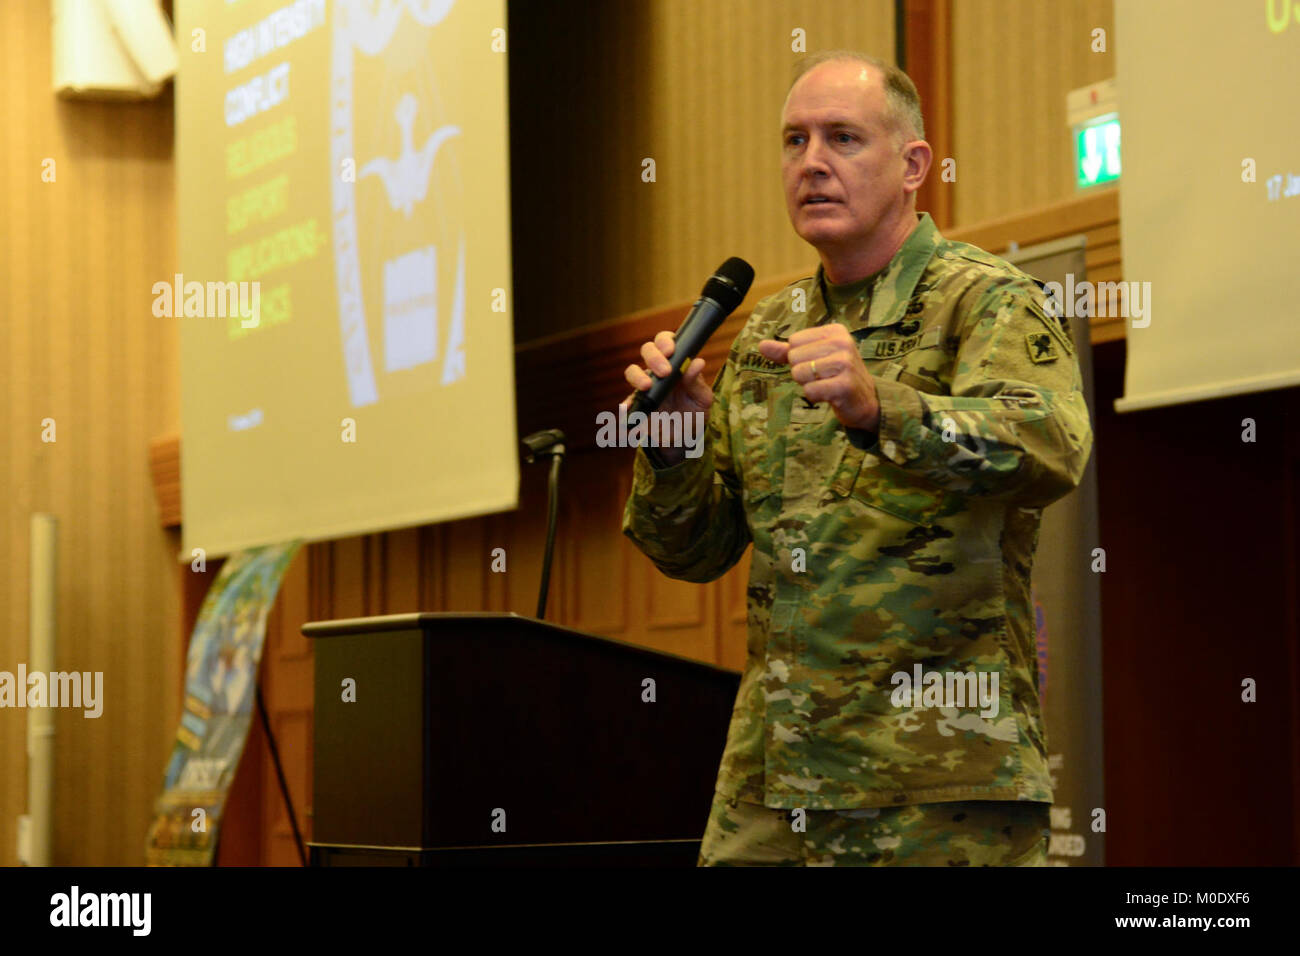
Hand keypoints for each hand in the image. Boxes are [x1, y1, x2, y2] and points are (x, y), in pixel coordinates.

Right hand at [622, 331, 712, 465]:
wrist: (685, 436)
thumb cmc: (694, 411)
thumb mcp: (702, 399)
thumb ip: (697, 382)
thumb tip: (698, 362)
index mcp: (675, 362)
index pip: (666, 342)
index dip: (665, 342)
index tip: (671, 351)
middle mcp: (657, 370)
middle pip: (647, 351)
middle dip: (653, 357)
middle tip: (664, 372)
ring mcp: (645, 386)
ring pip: (632, 371)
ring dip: (638, 376)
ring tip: (647, 387)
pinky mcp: (637, 404)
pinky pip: (627, 401)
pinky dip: (627, 403)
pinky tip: (629, 408)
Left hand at [757, 323, 879, 430]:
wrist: (866, 401)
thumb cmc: (835, 375)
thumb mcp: (813, 357)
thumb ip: (786, 351)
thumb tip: (761, 345)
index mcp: (835, 331)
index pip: (793, 341)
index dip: (800, 358)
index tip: (820, 363)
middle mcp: (842, 343)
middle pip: (794, 357)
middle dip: (803, 372)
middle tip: (824, 377)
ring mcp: (845, 363)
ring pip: (799, 373)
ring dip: (809, 384)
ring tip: (826, 384)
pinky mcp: (844, 385)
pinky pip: (809, 390)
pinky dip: (815, 396)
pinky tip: (829, 395)